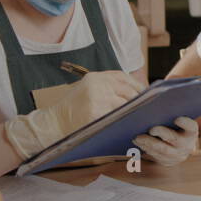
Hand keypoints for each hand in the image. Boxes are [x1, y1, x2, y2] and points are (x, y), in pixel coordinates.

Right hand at [4, 71, 143, 158]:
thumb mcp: (88, 90)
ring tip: (139, 117)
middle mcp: (96, 84)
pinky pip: (116, 116)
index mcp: (94, 77)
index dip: (136, 85)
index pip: (122, 77)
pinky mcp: (96, 113)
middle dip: (137, 100)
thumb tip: (135, 94)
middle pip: (126, 90)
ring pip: (124, 104)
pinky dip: (124, 120)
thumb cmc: (72, 109)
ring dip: (133, 111)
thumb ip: (107, 88)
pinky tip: (128, 124)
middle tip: (146, 108)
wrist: (54, 123)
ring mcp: (96, 98)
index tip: (145, 94)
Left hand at [133, 117, 198, 165]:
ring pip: (163, 151)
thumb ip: (171, 115)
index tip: (177, 119)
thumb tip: (156, 107)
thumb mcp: (178, 122)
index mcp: (191, 132)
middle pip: (175, 140)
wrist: (180, 147)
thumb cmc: (176, 127)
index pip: (191, 127)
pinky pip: (156, 157)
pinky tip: (139, 143)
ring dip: (149, 144)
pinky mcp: (167, 162)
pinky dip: (146, 149)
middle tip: (151, 129)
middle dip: (162, 134)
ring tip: (138, 137)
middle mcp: (187, 145)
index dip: (185, 123)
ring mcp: (177, 156)